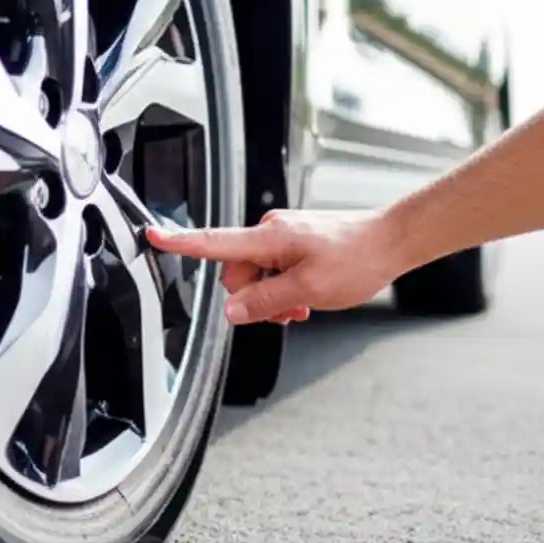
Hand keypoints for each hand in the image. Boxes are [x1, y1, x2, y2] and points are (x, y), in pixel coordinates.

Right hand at [145, 209, 409, 325]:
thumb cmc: (357, 259)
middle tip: (288, 310)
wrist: (391, 241)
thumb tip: (231, 311)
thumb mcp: (308, 289)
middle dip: (254, 298)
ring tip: (303, 304)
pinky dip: (283, 287)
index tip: (152, 235)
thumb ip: (264, 301)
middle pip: (236, 273)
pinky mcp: (295, 241)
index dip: (179, 243)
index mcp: (268, 237)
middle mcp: (270, 231)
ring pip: (256, 276)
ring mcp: (283, 235)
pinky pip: (273, 269)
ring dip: (272, 295)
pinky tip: (305, 296)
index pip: (213, 241)